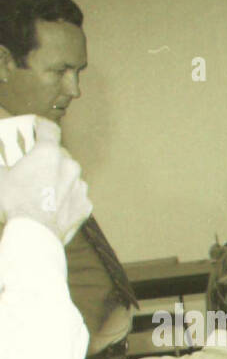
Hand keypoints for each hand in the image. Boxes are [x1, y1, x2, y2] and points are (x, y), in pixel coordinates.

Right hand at [0, 119, 91, 243]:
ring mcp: (80, 187)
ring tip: (44, 190)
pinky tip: (54, 205)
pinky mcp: (86, 205)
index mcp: (48, 153)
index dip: (42, 125)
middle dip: (48, 158)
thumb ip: (1, 164)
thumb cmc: (14, 201)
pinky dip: (67, 198)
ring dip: (60, 178)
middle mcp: (70, 166)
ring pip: (70, 176)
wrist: (35, 233)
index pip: (49, 129)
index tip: (38, 126)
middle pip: (60, 155)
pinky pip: (76, 196)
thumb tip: (2, 164)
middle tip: (36, 167)